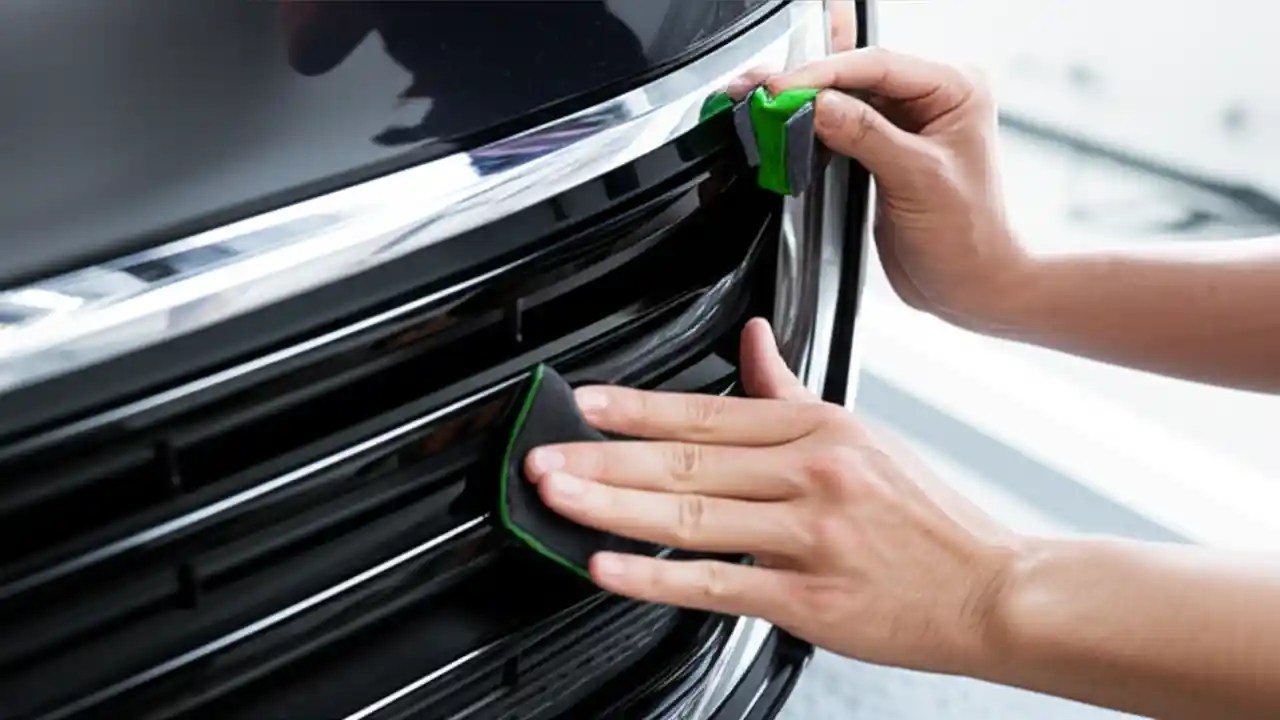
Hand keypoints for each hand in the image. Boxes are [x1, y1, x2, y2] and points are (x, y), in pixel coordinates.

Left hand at [524, 319, 1021, 674]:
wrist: (995, 591)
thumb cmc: (931, 519)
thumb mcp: (864, 437)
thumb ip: (792, 393)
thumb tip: (751, 340)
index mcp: (821, 429)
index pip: (711, 408)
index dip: (638, 406)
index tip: (585, 402)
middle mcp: (813, 475)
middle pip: (688, 459)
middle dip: (604, 457)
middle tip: (543, 456)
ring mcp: (811, 537)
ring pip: (693, 516)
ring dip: (613, 507)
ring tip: (559, 499)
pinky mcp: (811, 599)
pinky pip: (718, 584)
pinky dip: (656, 576)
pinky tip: (609, 568)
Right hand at [758, 48, 1030, 330]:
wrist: (968, 286)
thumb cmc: (969, 237)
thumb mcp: (918, 178)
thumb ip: (866, 136)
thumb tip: (819, 106)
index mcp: (956, 89)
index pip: (879, 66)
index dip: (826, 73)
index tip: (785, 87)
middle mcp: (932, 100)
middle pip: (857, 77)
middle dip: (808, 85)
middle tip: (766, 96)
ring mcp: (905, 125)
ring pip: (844, 101)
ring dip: (804, 107)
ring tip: (768, 109)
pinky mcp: (882, 151)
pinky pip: (841, 129)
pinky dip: (811, 131)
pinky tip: (788, 132)